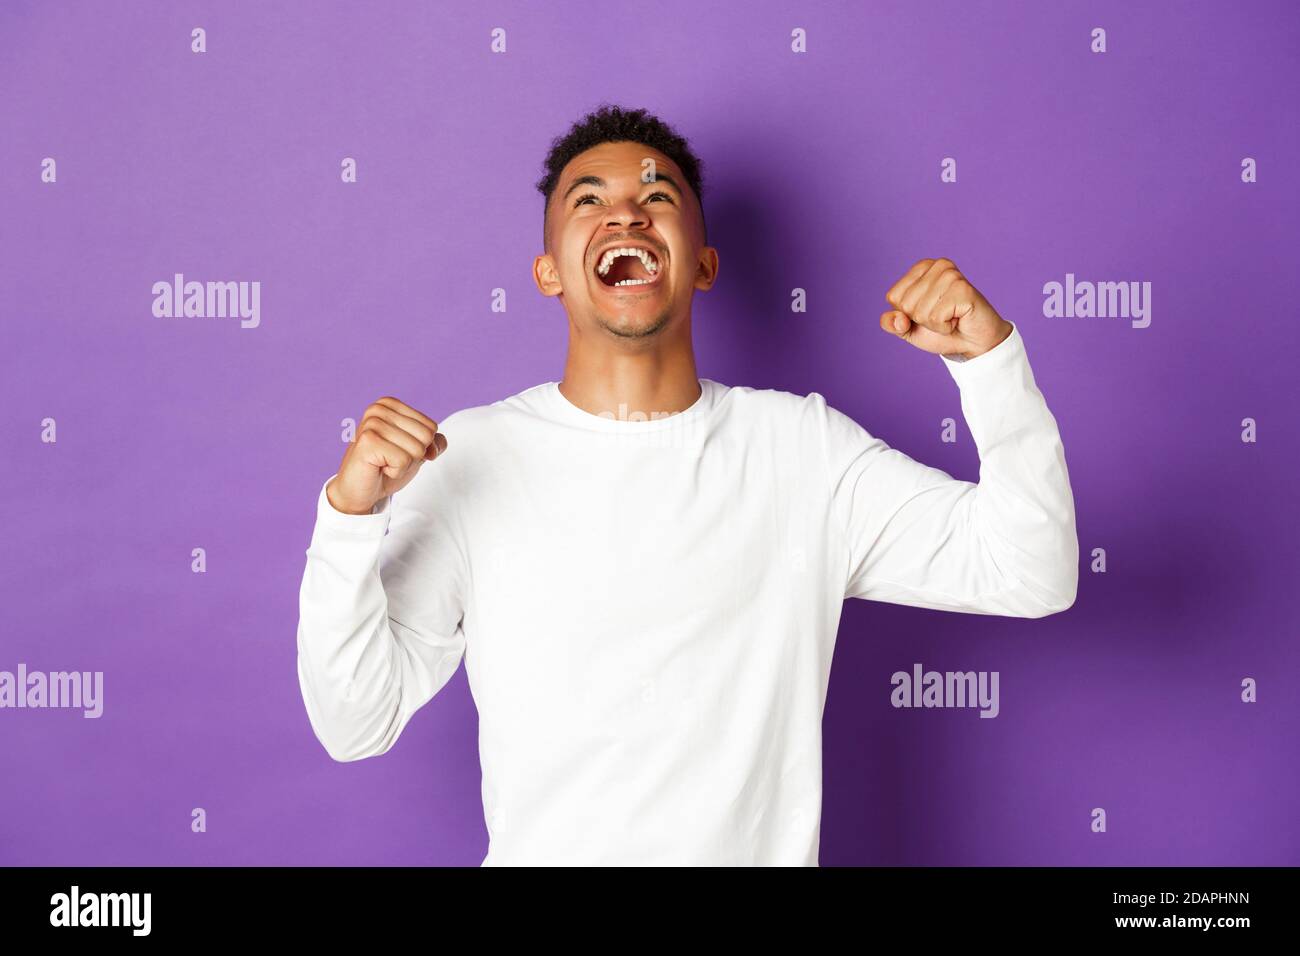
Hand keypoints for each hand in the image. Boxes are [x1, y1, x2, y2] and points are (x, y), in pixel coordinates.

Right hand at [326, 396, 446, 514]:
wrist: (358, 491)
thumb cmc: (385, 469)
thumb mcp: (415, 452)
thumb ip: (433, 442)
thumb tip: (437, 444)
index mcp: (390, 404)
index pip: (431, 427)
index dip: (422, 447)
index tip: (399, 451)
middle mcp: (379, 409)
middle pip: (426, 437)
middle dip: (414, 456)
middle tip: (390, 460)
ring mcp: (371, 424)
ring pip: (417, 449)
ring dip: (404, 465)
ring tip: (384, 464)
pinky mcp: (368, 442)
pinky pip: (403, 460)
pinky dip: (396, 471)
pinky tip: (379, 468)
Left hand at [880, 258, 1011, 359]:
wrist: (973, 344)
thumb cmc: (942, 332)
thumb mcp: (909, 329)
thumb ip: (892, 323)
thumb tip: (897, 320)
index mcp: (921, 268)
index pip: (893, 297)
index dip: (907, 314)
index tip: (928, 313)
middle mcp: (938, 266)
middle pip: (906, 304)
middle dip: (921, 320)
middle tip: (942, 317)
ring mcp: (951, 275)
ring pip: (920, 311)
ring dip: (934, 324)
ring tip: (951, 317)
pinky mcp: (963, 289)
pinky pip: (936, 317)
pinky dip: (944, 327)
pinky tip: (958, 320)